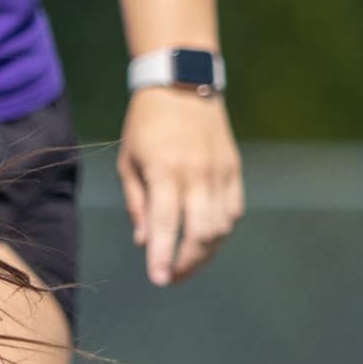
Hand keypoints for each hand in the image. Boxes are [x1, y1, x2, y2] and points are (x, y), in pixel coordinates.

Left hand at [118, 86, 243, 286]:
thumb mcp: (128, 162)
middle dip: (187, 263)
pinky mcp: (234, 168)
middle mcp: (196, 173)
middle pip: (201, 234)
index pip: (165, 224)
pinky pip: (233, 210)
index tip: (159, 279)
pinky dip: (221, 230)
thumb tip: (143, 242)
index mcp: (165, 171)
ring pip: (221, 227)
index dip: (162, 256)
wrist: (182, 84)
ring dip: (205, 251)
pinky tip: (205, 237)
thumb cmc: (146, 126)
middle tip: (171, 277)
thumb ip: (137, 204)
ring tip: (186, 261)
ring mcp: (219, 171)